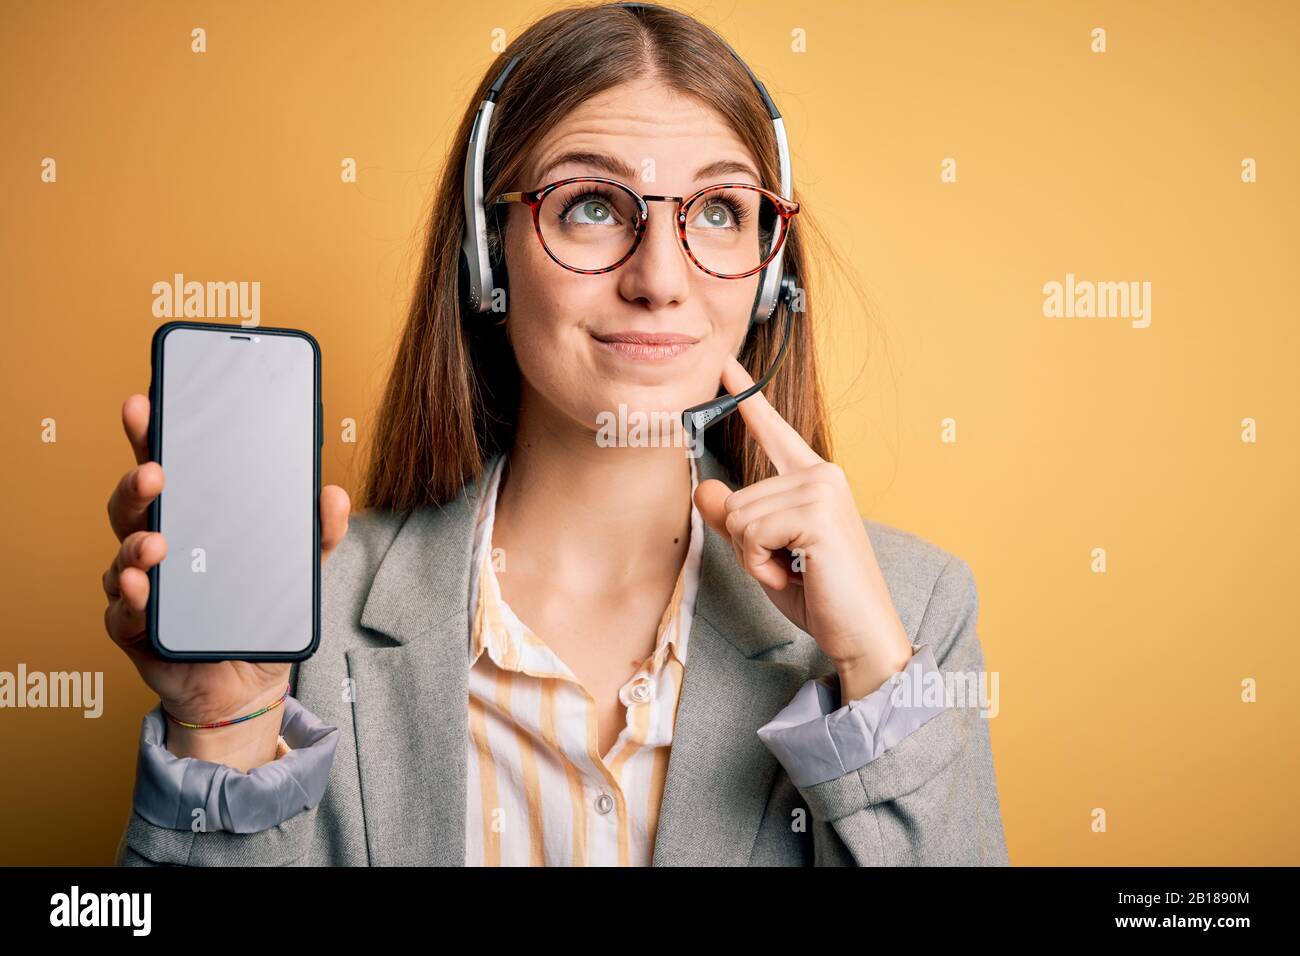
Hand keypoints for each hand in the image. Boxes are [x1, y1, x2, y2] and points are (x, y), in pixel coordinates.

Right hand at [103, 393, 350, 767]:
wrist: (249, 682)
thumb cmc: (260, 611)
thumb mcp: (299, 569)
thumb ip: (317, 533)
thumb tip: (334, 494)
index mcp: (194, 518)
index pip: (170, 466)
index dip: (153, 434)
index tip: (148, 401)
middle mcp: (160, 543)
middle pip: (137, 502)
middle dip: (138, 482)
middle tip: (155, 470)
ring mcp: (144, 583)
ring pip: (125, 552)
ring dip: (135, 543)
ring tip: (156, 542)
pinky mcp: (136, 626)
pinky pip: (123, 609)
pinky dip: (129, 596)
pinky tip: (139, 586)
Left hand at [693, 356, 913, 702]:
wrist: (861, 634)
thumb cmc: (818, 595)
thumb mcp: (764, 553)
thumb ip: (735, 520)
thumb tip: (704, 487)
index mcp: (813, 479)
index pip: (773, 433)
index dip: (746, 398)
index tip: (725, 365)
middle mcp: (821, 474)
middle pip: (735, 499)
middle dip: (748, 546)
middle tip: (790, 567)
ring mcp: (821, 490)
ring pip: (739, 518)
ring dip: (755, 558)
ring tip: (796, 572)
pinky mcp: (817, 513)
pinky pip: (750, 534)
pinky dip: (761, 566)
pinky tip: (797, 575)